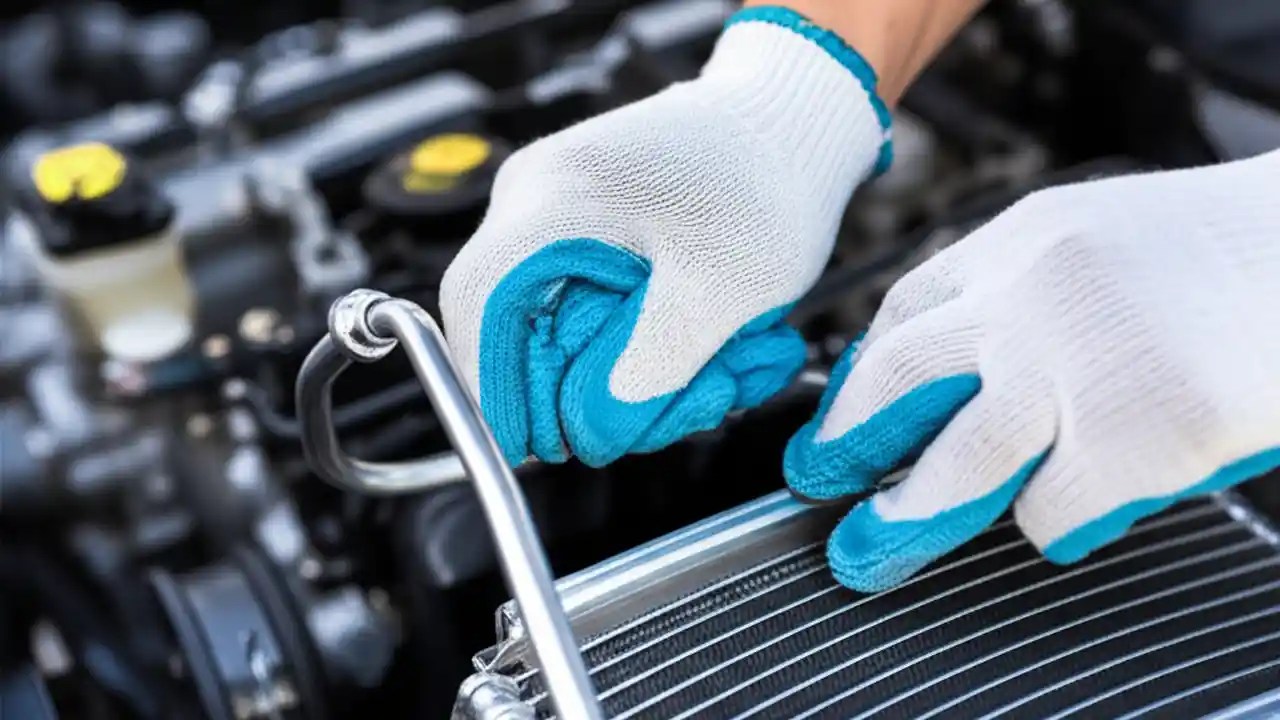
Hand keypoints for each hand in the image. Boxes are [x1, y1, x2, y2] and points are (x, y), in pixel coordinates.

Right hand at [441, 8, 890, 466]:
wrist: (793, 121)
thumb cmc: (767, 177)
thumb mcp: (723, 290)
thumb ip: (652, 370)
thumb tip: (592, 433)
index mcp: (552, 200)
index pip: (480, 307)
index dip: (497, 389)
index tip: (538, 447)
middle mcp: (537, 204)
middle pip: (526, 336)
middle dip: (610, 391)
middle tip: (701, 402)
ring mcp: (560, 221)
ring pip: (569, 338)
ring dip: (651, 376)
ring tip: (735, 368)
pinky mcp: (589, 239)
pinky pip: (598, 319)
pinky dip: (658, 349)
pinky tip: (725, 349)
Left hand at [784, 150, 1279, 591]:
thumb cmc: (1227, 255)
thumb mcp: (1100, 239)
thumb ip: (1022, 293)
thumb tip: (949, 375)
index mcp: (1020, 241)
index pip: (905, 309)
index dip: (862, 370)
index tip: (841, 411)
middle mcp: (1029, 299)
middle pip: (898, 381)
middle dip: (843, 440)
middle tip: (812, 478)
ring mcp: (1073, 368)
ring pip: (954, 464)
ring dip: (904, 519)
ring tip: (868, 553)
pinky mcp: (1129, 436)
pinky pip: (1052, 510)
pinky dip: (1054, 522)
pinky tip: (1081, 509)